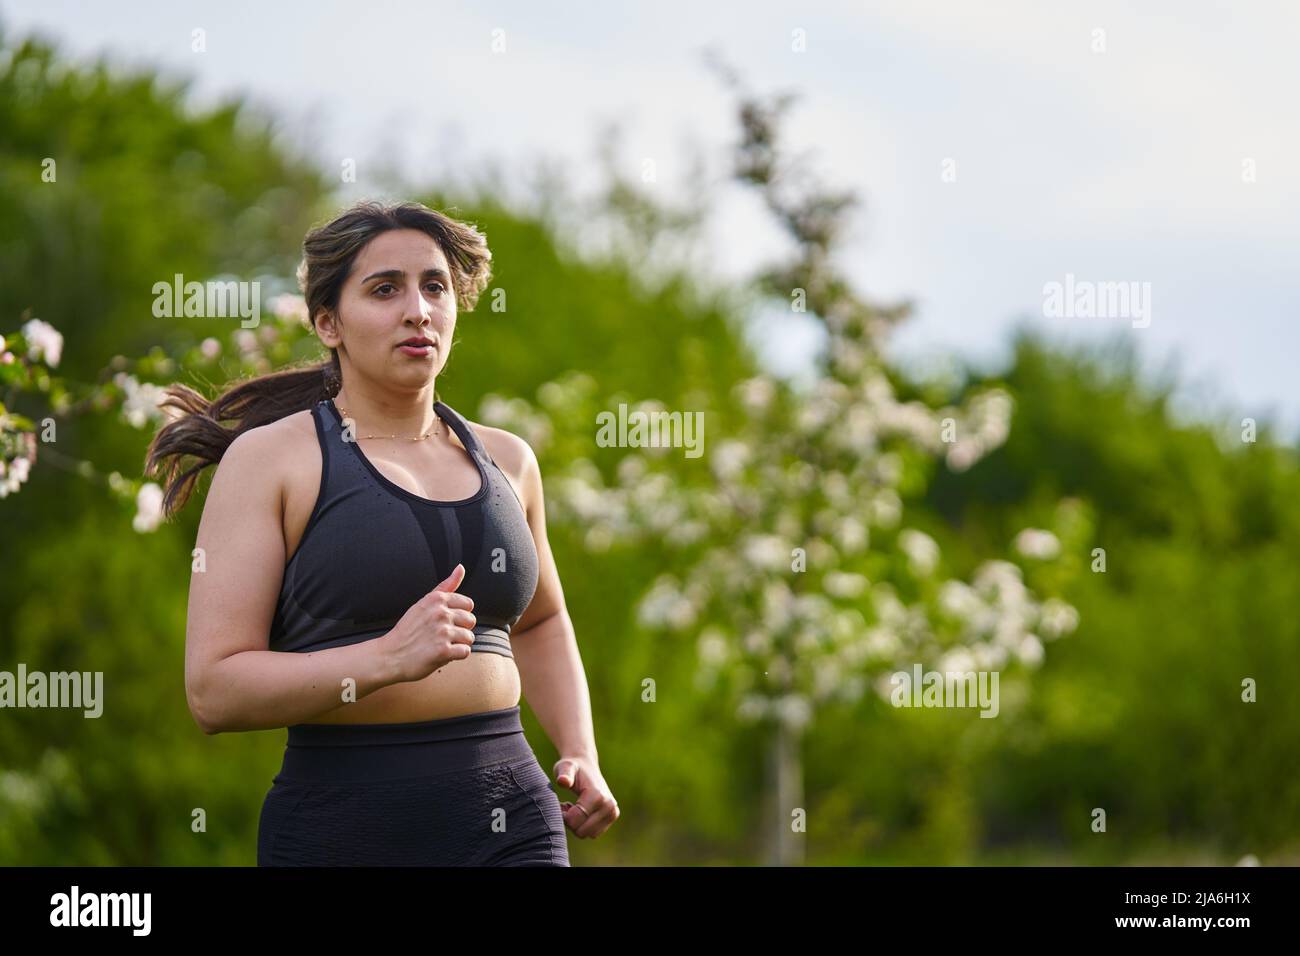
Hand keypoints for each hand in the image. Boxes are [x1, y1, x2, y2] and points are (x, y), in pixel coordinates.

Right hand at [380, 563, 476, 682]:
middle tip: (441, 636)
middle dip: (460, 630)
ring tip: (441, 645)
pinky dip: (456, 656)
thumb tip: (461, 567)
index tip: (444, 622)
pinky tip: (442, 654)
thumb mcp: (424, 603)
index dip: (459, 616)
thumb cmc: (408, 630)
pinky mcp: (443, 651)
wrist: (390, 656)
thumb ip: (446, 586)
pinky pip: (465, 652)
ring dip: (458, 644)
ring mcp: (442, 632)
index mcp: (437, 599)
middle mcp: (440, 613)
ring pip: (469, 637)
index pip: (468, 604)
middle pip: (471, 621)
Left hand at [554, 756, 618, 838]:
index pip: (575, 821)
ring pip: (587, 834)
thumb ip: (564, 775)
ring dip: (576, 825)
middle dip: (570, 822)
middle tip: (565, 806)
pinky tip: (579, 811)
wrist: (586, 765)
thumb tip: (563, 781)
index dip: (563, 816)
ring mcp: (613, 812)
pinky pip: (593, 833)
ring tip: (572, 807)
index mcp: (598, 796)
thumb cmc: (572, 767)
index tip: (560, 804)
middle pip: (581, 831)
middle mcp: (609, 806)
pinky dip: (584, 826)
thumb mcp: (565, 767)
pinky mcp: (612, 817)